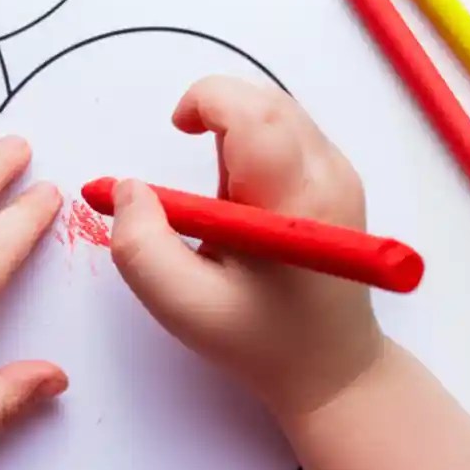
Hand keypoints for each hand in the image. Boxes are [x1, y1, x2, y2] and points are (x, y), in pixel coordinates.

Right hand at [108, 76, 384, 419]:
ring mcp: (340, 176)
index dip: (207, 101)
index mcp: (291, 204)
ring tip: (216, 192)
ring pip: (279, 112)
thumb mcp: (182, 304)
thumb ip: (141, 245)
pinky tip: (241, 198)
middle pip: (268, 101)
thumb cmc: (258, 340)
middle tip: (187, 146)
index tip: (177, 127)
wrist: (330, 368)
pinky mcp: (338, 182)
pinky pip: (290, 134)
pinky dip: (254, 142)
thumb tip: (129, 189)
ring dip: (235, 126)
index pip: (255, 115)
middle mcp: (327, 176)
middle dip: (217, 107)